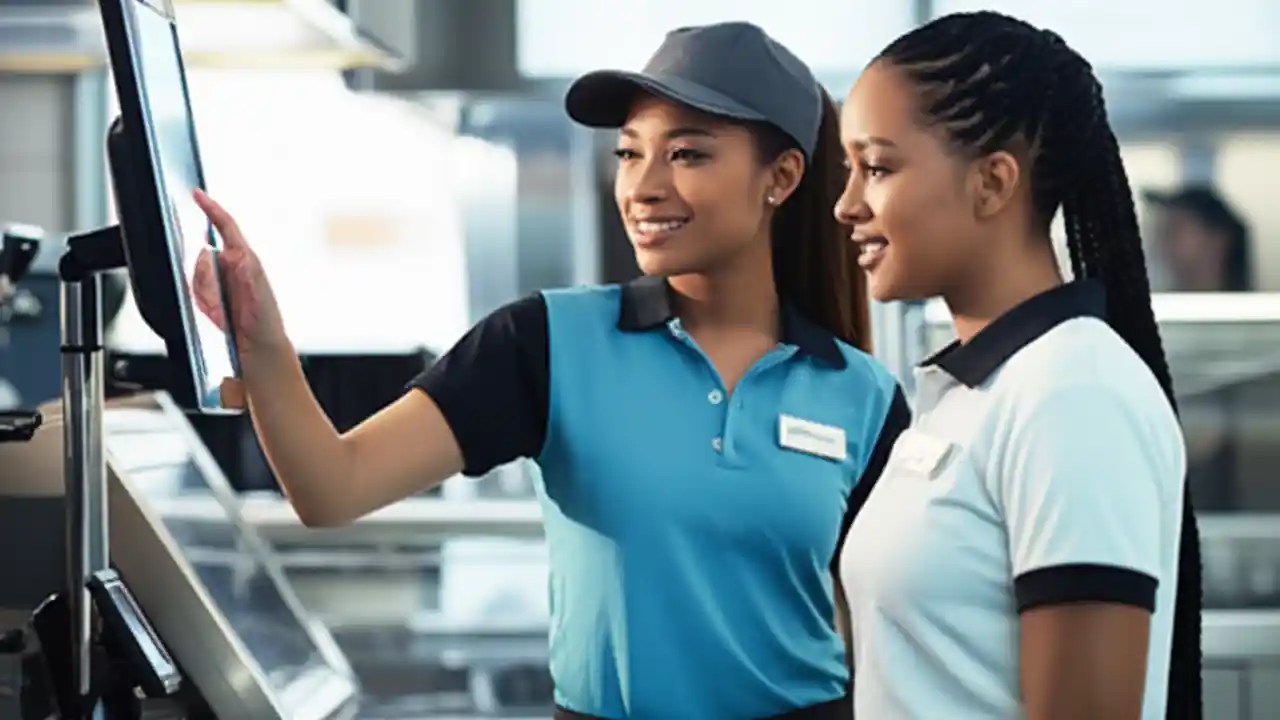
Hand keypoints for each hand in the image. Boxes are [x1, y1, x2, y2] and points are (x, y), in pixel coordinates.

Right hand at [191, 189, 288, 356]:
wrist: (258, 348)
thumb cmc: (265, 320)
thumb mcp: (258, 294)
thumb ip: (245, 273)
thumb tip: (233, 254)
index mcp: (245, 258)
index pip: (225, 226)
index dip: (211, 209)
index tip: (197, 195)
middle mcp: (232, 265)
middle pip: (203, 255)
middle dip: (206, 278)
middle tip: (219, 300)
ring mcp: (219, 280)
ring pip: (196, 275)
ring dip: (206, 294)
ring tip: (223, 310)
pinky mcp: (209, 294)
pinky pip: (194, 292)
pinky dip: (203, 303)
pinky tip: (218, 314)